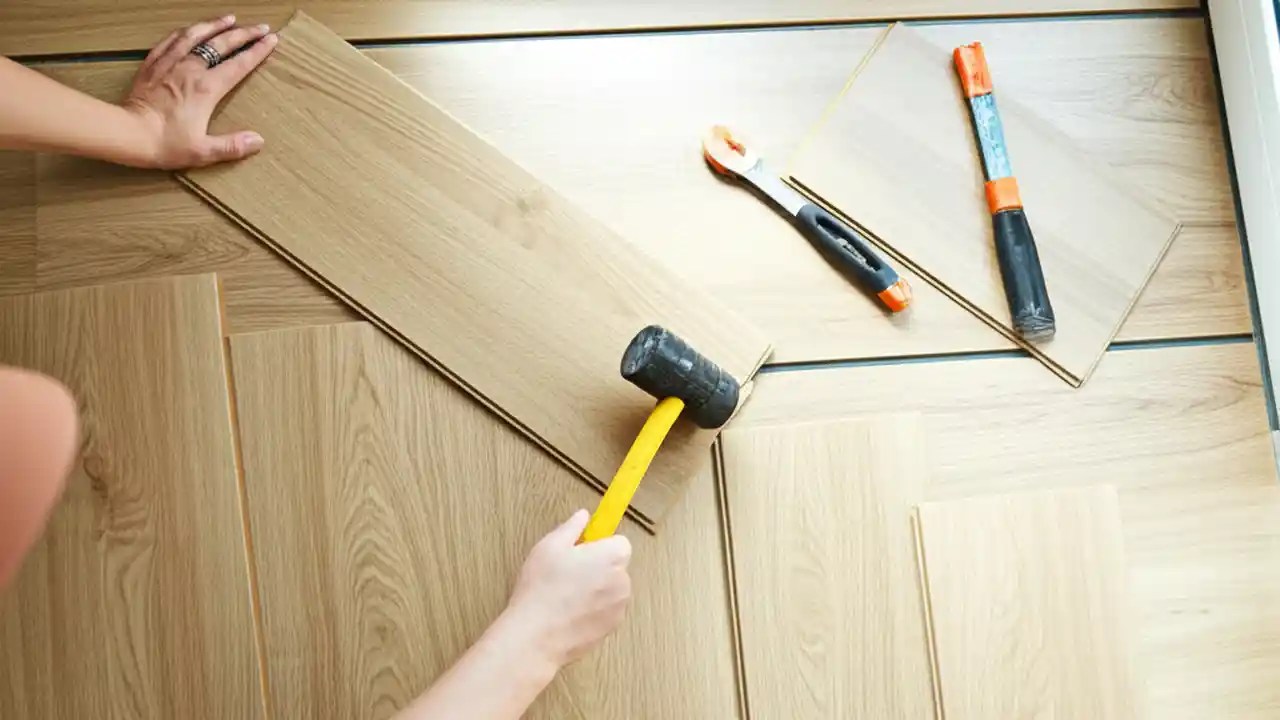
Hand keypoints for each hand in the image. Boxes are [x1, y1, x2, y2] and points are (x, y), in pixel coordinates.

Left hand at [119, 15, 276, 168]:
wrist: (127, 133)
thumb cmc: (164, 143)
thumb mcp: (203, 151)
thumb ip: (232, 146)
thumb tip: (257, 140)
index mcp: (207, 88)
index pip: (239, 64)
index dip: (257, 51)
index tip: (271, 40)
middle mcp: (191, 69)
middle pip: (221, 44)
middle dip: (244, 34)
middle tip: (260, 27)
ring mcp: (170, 63)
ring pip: (196, 35)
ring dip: (215, 25)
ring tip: (229, 18)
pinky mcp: (153, 64)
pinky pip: (171, 40)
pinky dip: (185, 31)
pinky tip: (191, 29)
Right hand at [503, 510, 632, 667]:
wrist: (537, 636)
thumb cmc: (542, 588)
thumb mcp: (549, 546)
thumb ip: (572, 527)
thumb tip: (583, 516)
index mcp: (612, 556)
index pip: (620, 542)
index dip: (601, 544)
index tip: (583, 549)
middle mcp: (623, 581)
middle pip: (616, 566)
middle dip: (599, 566)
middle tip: (569, 572)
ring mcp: (619, 607)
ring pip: (611, 589)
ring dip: (597, 589)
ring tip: (566, 595)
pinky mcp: (612, 629)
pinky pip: (606, 610)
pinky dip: (594, 610)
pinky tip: (569, 613)